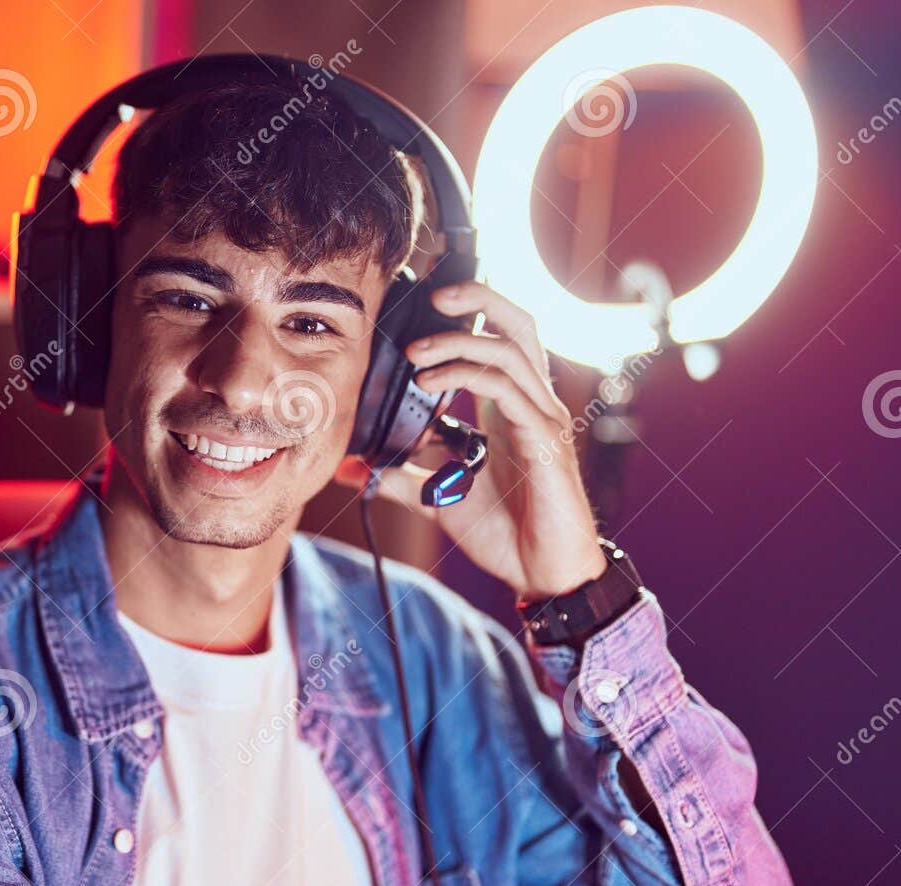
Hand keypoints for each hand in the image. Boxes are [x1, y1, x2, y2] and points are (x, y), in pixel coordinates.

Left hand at [334, 280, 605, 600]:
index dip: (472, 311)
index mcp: (511, 407)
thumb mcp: (439, 499)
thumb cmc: (505, 532)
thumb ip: (401, 478)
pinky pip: (508, 389)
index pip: (502, 337)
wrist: (541, 574)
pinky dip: (468, 375)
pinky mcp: (545, 440)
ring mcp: (543, 418)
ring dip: (459, 341)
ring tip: (418, 352)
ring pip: (509, 349)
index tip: (425, 307)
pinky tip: (432, 382)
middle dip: (479, 296)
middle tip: (432, 296)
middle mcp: (532, 403)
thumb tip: (355, 467)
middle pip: (519, 323)